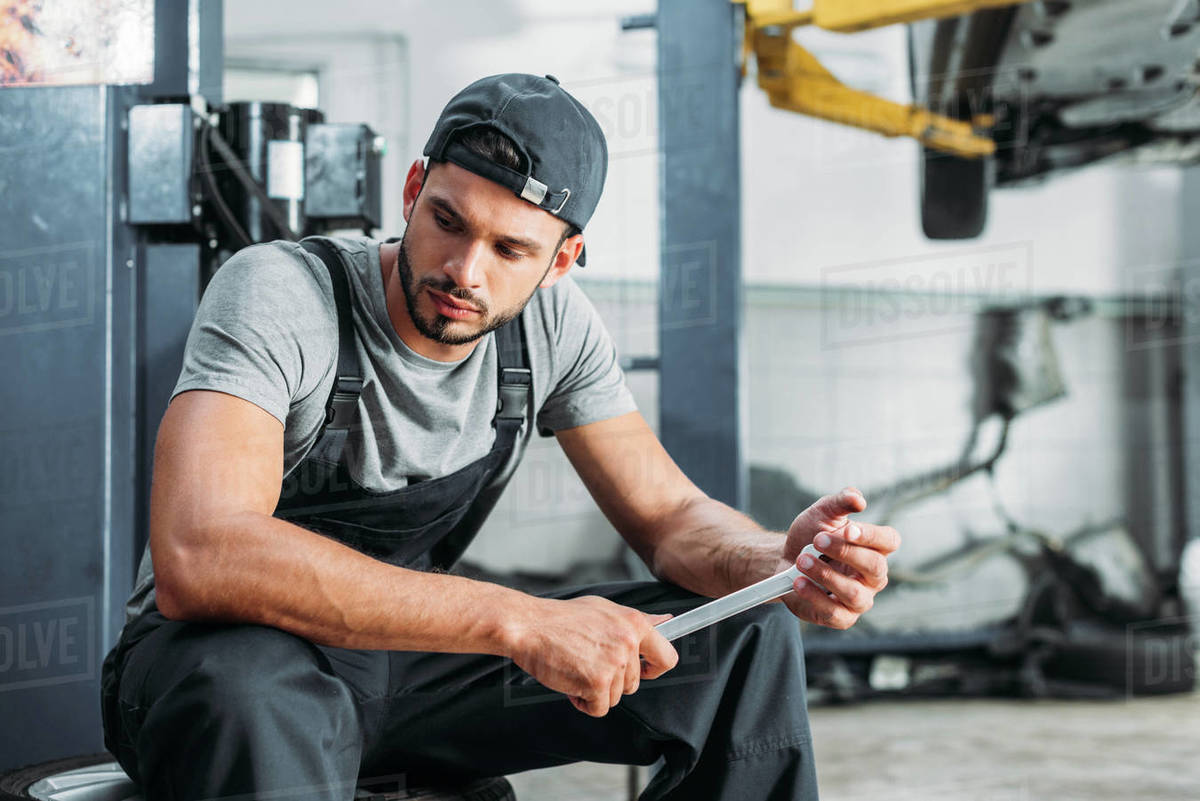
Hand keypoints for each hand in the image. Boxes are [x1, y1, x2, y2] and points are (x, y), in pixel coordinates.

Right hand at [506, 595, 678, 716]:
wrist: (530, 626)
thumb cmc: (562, 618)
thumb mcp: (606, 609)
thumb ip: (637, 620)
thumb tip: (666, 622)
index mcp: (635, 623)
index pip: (667, 657)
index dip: (654, 669)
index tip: (642, 670)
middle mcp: (628, 643)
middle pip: (634, 683)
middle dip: (612, 680)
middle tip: (588, 663)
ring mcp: (614, 663)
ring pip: (616, 697)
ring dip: (596, 691)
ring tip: (576, 668)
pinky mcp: (597, 682)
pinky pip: (599, 708)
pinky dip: (583, 702)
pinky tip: (570, 682)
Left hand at [778, 487, 899, 629]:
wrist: (784, 559)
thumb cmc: (810, 537)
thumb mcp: (822, 513)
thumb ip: (840, 502)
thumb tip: (858, 499)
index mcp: (875, 548)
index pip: (889, 541)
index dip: (872, 536)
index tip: (848, 529)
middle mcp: (872, 576)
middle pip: (875, 567)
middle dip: (845, 552)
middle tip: (816, 540)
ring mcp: (859, 599)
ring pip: (854, 593)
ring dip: (826, 575)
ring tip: (801, 561)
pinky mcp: (841, 617)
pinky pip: (835, 613)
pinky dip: (814, 596)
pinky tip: (798, 582)